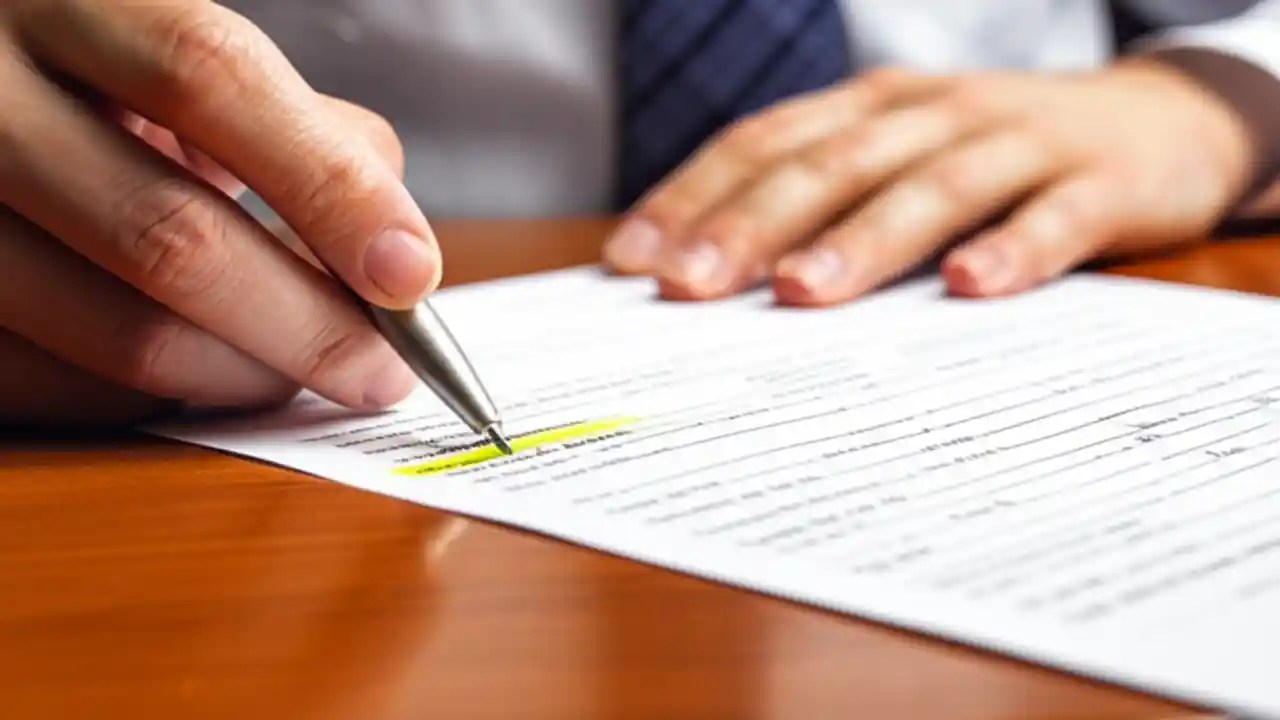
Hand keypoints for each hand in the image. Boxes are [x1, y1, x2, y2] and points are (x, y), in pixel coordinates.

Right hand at [0, 1, 437, 427]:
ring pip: (119, 336)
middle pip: (169, 236)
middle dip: (308, 327)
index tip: (411, 274)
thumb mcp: (177, 56)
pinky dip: (166, 399)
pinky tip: (210, 372)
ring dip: (246, 377)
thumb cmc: (94, 82)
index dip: (328, 186)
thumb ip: (293, 124)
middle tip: (382, 371)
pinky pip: (66, 390)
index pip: (208, 77)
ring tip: (302, 374)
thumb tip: (395, 253)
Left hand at [603, 62, 1254, 303]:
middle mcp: (932, 114)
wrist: (1157, 123)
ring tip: (804, 293)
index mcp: (872, 108)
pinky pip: (1053, 218)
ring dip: (863, 240)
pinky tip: (970, 289)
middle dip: (753, 224)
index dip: (695, 196)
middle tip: (690, 286)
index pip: (765, 144)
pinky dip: (1012, 250)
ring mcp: (1017, 143)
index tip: (633, 260)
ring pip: (930, 187)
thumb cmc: (995, 157)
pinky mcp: (1099, 183)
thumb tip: (710, 276)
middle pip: (831, 165)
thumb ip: (823, 203)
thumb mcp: (901, 159)